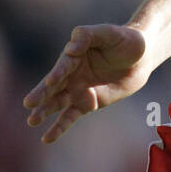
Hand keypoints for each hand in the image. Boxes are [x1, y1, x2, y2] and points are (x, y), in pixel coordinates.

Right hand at [23, 24, 153, 142]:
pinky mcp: (87, 104)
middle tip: (28, 103)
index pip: (64, 66)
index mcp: (74, 55)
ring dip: (44, 111)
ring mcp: (78, 89)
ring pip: (57, 102)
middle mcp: (71, 73)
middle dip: (41, 94)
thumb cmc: (124, 40)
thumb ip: (88, 35)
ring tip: (32, 121)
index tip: (50, 82)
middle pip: (54, 86)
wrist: (142, 58)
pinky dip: (58, 127)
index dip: (58, 73)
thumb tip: (71, 48)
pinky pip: (70, 117)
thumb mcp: (109, 33)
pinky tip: (46, 138)